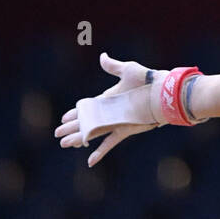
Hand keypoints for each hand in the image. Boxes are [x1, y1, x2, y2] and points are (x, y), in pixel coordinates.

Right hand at [54, 51, 167, 166]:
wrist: (161, 94)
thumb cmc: (146, 81)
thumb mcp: (128, 70)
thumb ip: (113, 66)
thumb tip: (102, 56)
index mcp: (108, 99)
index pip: (88, 107)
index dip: (76, 113)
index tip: (64, 117)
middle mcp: (110, 112)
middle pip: (86, 122)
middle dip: (72, 127)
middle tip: (57, 134)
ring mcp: (116, 122)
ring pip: (92, 133)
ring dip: (78, 139)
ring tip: (64, 144)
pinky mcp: (124, 130)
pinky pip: (109, 143)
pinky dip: (99, 152)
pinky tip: (90, 162)